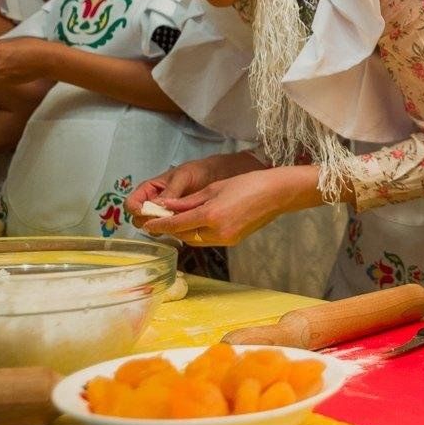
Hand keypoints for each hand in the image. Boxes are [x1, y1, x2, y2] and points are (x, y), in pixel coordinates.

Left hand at [125, 153, 265, 227]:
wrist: (277, 193)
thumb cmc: (247, 183)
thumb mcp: (214, 188)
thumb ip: (189, 201)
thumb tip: (167, 207)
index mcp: (210, 215)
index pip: (177, 224)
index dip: (160, 225)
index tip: (147, 224)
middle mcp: (217, 232)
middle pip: (184, 235)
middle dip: (171, 229)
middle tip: (161, 219)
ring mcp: (226, 239)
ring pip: (196, 240)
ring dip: (185, 232)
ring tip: (178, 220)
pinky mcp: (233, 241)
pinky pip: (209, 239)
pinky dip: (199, 233)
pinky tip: (197, 222)